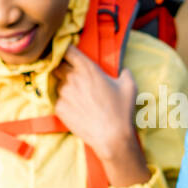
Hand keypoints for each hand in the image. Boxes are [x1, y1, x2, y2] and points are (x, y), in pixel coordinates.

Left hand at [54, 45, 148, 186]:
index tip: (68, 52)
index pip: (67, 50)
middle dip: (62, 67)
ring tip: (79, 97)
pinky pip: (58, 100)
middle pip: (58, 65)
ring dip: (65, 86)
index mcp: (87, 68)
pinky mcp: (59, 108)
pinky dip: (65, 102)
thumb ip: (124, 73)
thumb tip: (123, 70)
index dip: (66, 49)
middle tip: (73, 75)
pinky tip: (77, 109)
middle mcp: (72, 78)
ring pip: (58, 83)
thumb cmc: (121, 110)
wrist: (111, 137)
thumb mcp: (130, 86)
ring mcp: (63, 93)